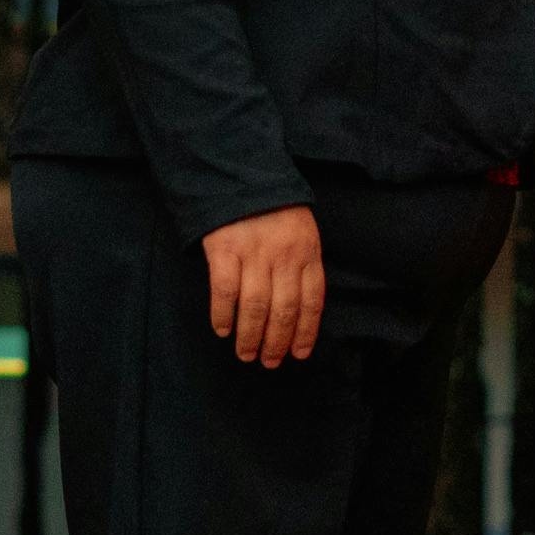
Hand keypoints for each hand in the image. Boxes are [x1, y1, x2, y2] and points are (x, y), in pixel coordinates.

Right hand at [201, 204, 325, 365]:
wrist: (238, 172)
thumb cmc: (272, 207)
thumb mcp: (301, 230)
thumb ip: (302, 263)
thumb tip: (300, 311)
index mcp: (308, 250)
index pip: (312, 301)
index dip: (306, 332)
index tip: (299, 354)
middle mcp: (284, 254)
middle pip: (284, 310)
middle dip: (277, 342)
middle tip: (269, 362)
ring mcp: (254, 252)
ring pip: (256, 306)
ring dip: (250, 336)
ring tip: (246, 353)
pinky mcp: (224, 248)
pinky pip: (225, 291)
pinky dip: (223, 315)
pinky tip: (222, 329)